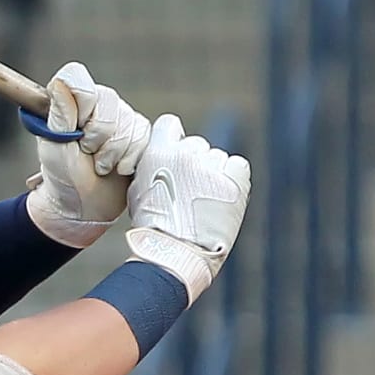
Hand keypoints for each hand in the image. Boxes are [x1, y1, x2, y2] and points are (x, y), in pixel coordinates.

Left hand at [25, 62, 150, 247]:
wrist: (83, 205)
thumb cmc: (61, 174)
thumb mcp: (53, 145)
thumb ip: (60, 113)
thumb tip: (60, 81)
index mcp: (69, 99)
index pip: (76, 77)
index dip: (80, 103)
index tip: (74, 129)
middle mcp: (96, 102)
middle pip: (108, 102)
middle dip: (97, 136)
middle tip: (86, 152)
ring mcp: (120, 116)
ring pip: (129, 121)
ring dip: (112, 152)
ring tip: (99, 164)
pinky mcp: (139, 133)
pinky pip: (144, 135)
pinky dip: (129, 157)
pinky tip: (117, 167)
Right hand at [124, 114, 251, 304]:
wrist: (177, 250)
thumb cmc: (153, 225)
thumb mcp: (137, 188)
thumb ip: (150, 165)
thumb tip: (160, 157)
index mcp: (158, 151)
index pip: (169, 124)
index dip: (172, 137)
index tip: (173, 155)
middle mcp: (186, 152)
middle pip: (195, 144)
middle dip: (193, 162)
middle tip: (188, 189)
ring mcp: (212, 164)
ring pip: (216, 157)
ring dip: (213, 173)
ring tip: (204, 200)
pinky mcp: (236, 177)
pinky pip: (237, 166)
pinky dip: (232, 178)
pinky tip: (222, 196)